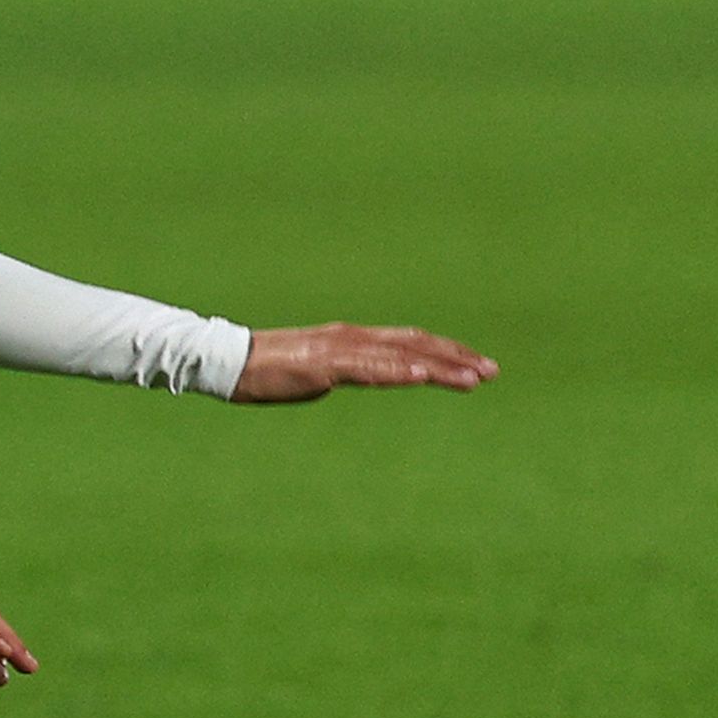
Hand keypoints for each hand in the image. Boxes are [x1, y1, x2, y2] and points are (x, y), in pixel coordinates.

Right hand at [233, 323, 494, 402]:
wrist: (225, 362)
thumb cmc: (266, 370)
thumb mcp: (317, 372)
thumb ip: (347, 372)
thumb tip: (365, 379)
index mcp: (351, 339)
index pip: (410, 341)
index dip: (446, 351)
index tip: (476, 365)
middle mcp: (352, 338)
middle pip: (415, 344)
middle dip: (457, 358)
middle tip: (493, 372)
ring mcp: (339, 349)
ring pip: (401, 357)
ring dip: (440, 368)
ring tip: (473, 379)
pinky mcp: (324, 365)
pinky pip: (368, 370)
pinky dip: (398, 372)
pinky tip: (421, 378)